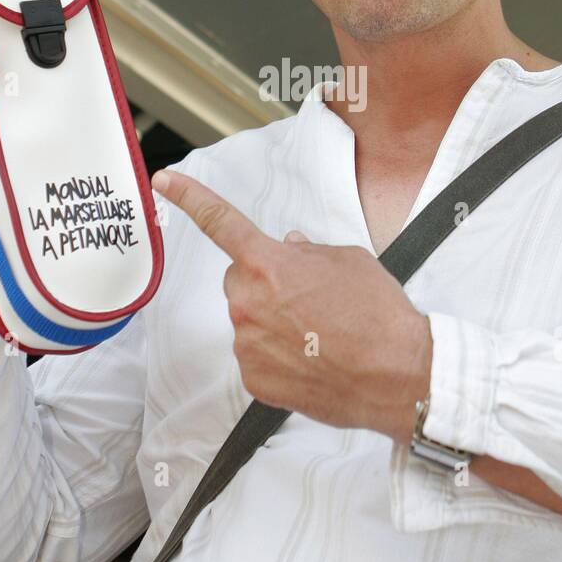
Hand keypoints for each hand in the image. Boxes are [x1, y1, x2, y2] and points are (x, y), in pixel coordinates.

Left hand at [152, 169, 431, 442]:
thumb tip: (291, 248)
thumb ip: (309, 251)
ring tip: (318, 334)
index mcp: (270, 264)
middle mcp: (249, 302)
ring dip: (272, 322)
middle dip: (265, 283)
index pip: (221, 222)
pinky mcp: (254, 380)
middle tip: (308, 299)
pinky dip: (277, 357)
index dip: (190, 198)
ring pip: (249, 320)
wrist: (398, 376)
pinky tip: (311, 359)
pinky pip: (255, 357)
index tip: (163, 181)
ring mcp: (247, 344)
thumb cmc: (379, 315)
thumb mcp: (349, 260)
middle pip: (241, 280)